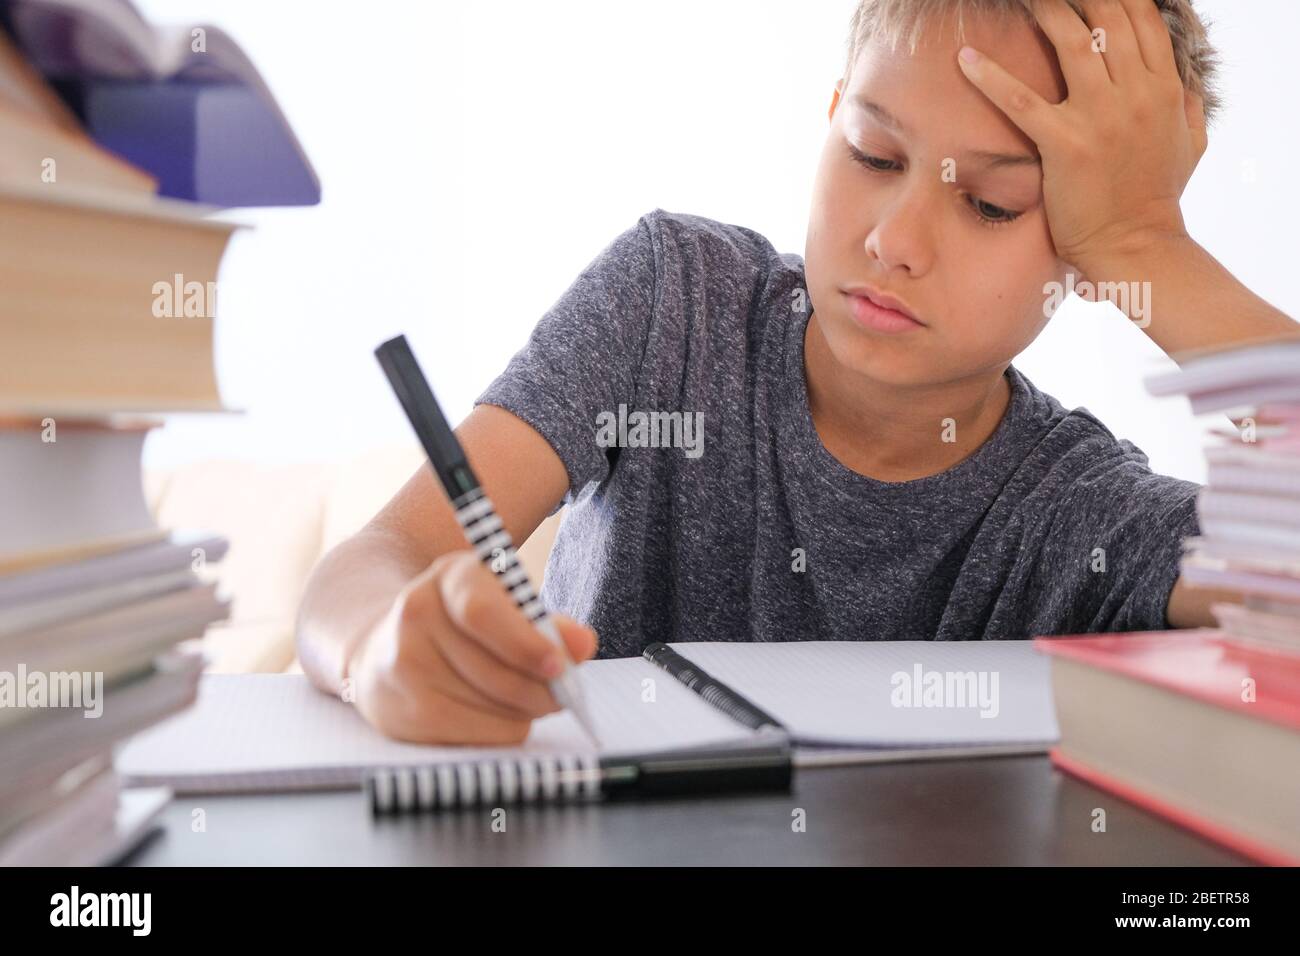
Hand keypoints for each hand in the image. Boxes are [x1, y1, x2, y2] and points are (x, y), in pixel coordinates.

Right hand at [347, 551, 598, 743]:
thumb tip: (583, 643)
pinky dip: (498, 729)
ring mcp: (400, 664)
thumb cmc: (466, 626)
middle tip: (562, 693)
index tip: (560, 666)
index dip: (526, 644)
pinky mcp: (397, 710)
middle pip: (491, 669)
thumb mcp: (508, 606)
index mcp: (451, 575)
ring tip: (529, 700)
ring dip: (522, 711)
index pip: (482, 613)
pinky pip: (469, 734)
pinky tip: (499, 715)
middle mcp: (415, 613)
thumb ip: (550, 624)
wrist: (386, 644)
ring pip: (486, 706)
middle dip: (540, 689)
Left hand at [956, 0, 1206, 273]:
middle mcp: (1138, 93)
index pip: (1142, 18)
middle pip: (1108, 17)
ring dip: (1045, 9)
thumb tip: (1185, 83)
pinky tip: (965, 58)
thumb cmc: (1157, 200)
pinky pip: (1020, 100)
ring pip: (1072, 40)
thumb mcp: (1188, 145)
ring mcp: (1102, 116)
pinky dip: (990, 76)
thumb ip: (1186, 107)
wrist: (1137, 246)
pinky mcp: (1065, 143)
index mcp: (1165, 89)